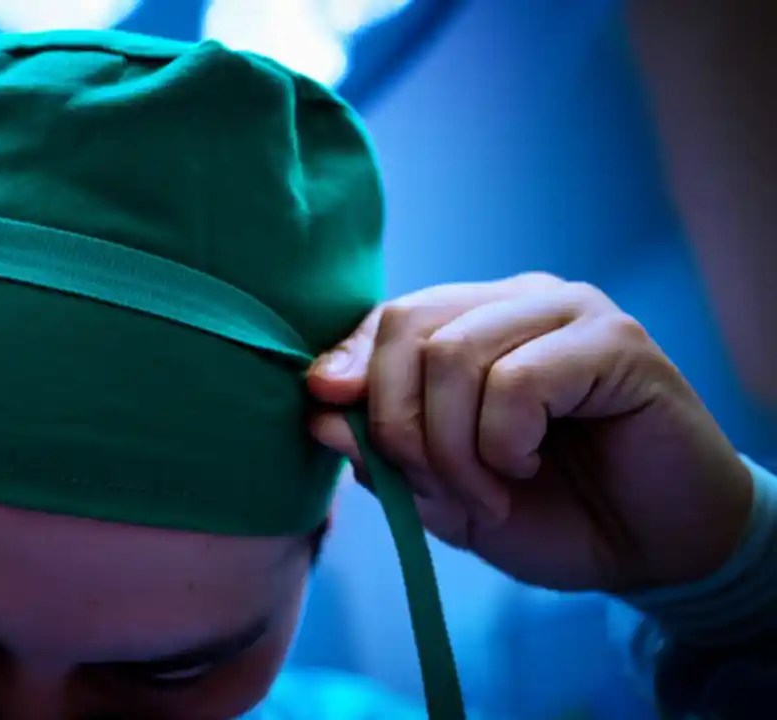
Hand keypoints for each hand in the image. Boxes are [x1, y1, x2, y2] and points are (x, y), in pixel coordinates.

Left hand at [307, 273, 754, 591]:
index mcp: (474, 324)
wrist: (652, 549)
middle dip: (398, 425)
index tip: (326, 415)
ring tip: (488, 492)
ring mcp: (569, 312)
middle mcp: (517, 301)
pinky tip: (529, 466)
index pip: (388, 319)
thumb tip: (316, 410)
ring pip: (455, 357)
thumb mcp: (444, 495)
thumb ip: (383, 454)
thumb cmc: (548, 512)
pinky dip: (504, 442)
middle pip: (410, 330)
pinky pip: (518, 381)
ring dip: (452, 448)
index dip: (347, 365)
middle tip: (432, 489)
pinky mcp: (615, 341)